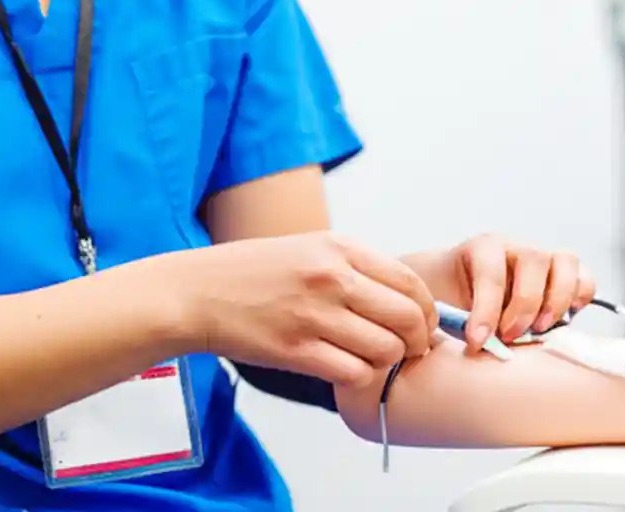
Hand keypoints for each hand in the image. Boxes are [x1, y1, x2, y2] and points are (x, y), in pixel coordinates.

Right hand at [179, 232, 438, 387]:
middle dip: (417, 341)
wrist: (196, 293)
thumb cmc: (252, 273)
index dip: (428, 311)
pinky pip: (354, 372)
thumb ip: (355, 268)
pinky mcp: (295, 350)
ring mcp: (314, 315)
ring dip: (387, 362)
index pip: (411, 283)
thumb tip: (404, 299)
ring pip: (386, 349)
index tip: (425, 326)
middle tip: (409, 351)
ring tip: (372, 359)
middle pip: (407, 318)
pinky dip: (359, 377)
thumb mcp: (309, 249)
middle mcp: (332, 277)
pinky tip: (345, 368)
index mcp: (340, 248)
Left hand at [403, 234, 595, 349]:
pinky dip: (579, 299)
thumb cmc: (451, 297)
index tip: (476, 341)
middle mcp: (516, 247)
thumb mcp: (444, 304)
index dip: (485, 309)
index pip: (490, 271)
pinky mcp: (564, 275)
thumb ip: (455, 318)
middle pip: (534, 260)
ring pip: (566, 263)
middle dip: (524, 305)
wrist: (458, 289)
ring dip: (557, 301)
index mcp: (483, 248)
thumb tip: (475, 343)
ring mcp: (544, 257)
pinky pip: (584, 279)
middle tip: (509, 337)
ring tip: (539, 330)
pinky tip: (560, 321)